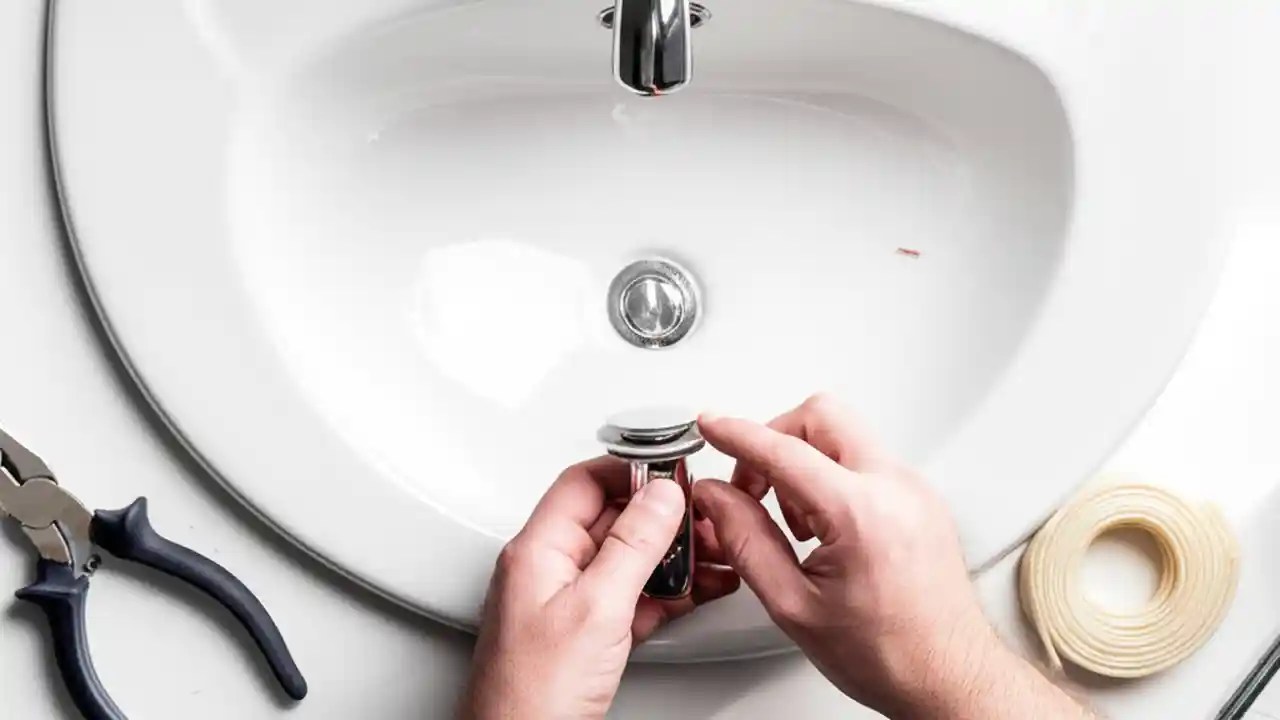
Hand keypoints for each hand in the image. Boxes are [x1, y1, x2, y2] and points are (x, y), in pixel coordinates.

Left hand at [463, 456, 739, 719]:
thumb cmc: (531, 697)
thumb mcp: (596, 608)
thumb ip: (632, 546)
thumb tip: (661, 494)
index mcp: (537, 551)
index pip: (584, 483)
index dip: (631, 471)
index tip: (674, 474)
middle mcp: (548, 571)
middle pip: (611, 519)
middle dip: (663, 516)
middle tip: (705, 520)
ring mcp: (567, 605)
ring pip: (627, 560)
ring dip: (672, 556)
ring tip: (712, 555)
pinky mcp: (586, 637)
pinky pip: (631, 598)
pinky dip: (666, 592)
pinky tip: (696, 590)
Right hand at [694, 396, 1088, 718]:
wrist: (948, 677)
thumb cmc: (888, 654)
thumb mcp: (793, 605)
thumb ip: (746, 541)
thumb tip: (716, 497)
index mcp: (861, 514)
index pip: (784, 450)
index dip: (737, 434)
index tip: (711, 426)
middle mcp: (896, 488)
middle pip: (821, 416)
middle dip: (776, 439)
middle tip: (753, 485)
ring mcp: (914, 489)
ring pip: (844, 434)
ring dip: (804, 460)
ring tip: (795, 522)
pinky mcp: (921, 497)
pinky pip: (865, 459)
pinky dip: (832, 476)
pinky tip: (824, 526)